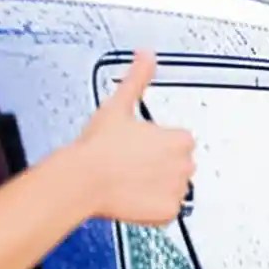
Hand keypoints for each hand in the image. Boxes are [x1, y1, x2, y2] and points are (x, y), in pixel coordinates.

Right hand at [75, 51, 194, 225]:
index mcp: (180, 139)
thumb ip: (138, 78)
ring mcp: (177, 191)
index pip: (178, 142)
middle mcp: (185, 165)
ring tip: (129, 181)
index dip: (156, 145)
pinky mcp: (168, 213)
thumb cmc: (99, 146)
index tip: (137, 146)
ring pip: (171, 188)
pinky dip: (152, 208)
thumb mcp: (120, 104)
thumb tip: (146, 55)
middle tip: (130, 165)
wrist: (83, 180)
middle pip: (177, 166)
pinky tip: (133, 198)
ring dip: (156, 186)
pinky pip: (165, 211)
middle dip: (159, 166)